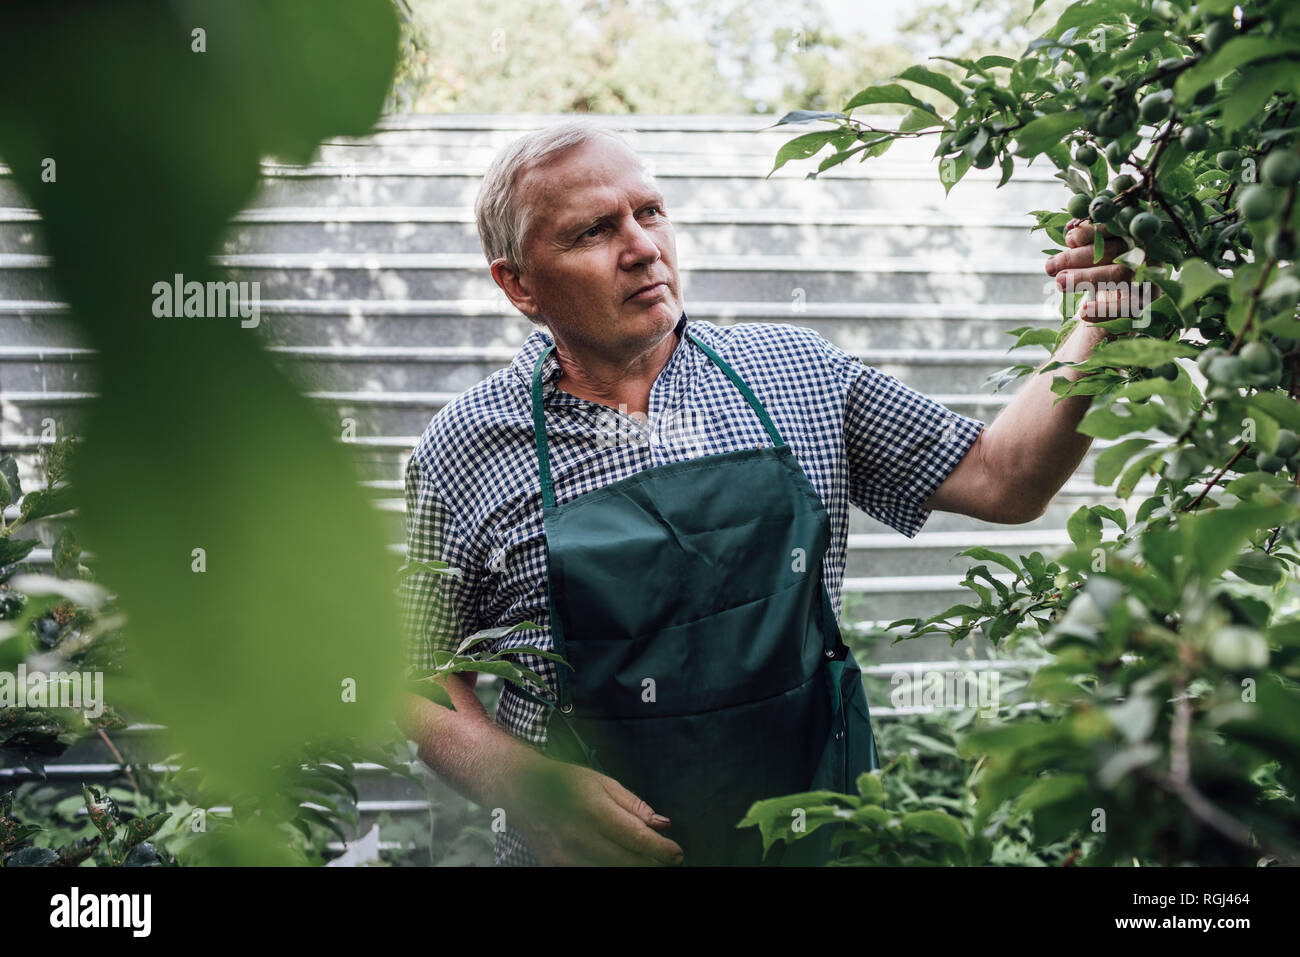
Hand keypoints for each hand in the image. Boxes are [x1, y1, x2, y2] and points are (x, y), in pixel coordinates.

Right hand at [505, 753, 683, 865]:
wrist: (521, 792)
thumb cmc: (565, 783)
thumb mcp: (602, 782)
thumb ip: (633, 805)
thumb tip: (662, 824)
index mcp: (593, 810)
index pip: (636, 837)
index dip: (661, 849)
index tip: (677, 853)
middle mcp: (579, 836)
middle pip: (627, 862)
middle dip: (652, 863)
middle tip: (667, 859)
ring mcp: (565, 856)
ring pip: (610, 871)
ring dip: (633, 866)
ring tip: (645, 860)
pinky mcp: (555, 866)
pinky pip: (590, 872)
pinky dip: (608, 868)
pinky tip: (618, 860)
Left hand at [1045, 218, 1146, 323]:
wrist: (1113, 312)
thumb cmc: (1100, 275)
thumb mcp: (1091, 257)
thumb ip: (1083, 241)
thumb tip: (1071, 228)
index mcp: (1136, 238)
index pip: (1117, 229)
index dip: (1092, 232)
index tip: (1068, 239)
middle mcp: (1148, 255)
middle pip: (1115, 251)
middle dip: (1079, 257)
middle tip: (1050, 266)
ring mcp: (1150, 280)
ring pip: (1118, 274)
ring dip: (1084, 277)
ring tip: (1059, 282)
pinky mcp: (1147, 305)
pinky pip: (1126, 307)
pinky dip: (1103, 309)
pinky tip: (1082, 311)